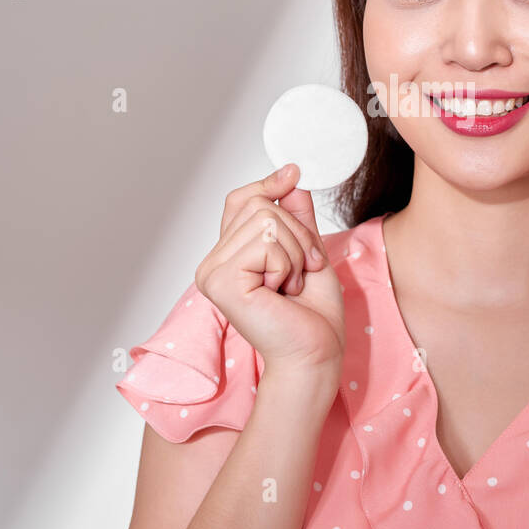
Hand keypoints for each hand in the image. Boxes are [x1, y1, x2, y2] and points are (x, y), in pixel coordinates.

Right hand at [194, 164, 344, 378]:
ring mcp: (212, 272)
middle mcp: (213, 263)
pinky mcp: (221, 281)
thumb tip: (290, 176)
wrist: (315, 355)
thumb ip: (296, 217)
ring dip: (295, 252)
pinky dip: (287, 263)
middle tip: (301, 272)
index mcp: (230, 257)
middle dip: (297, 235)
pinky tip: (280, 292)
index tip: (293, 173)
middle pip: (259, 205)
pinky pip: (266, 241)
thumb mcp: (309, 252)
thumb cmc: (313, 316)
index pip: (241, 200)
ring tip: (290, 284)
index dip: (268, 185)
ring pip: (266, 220)